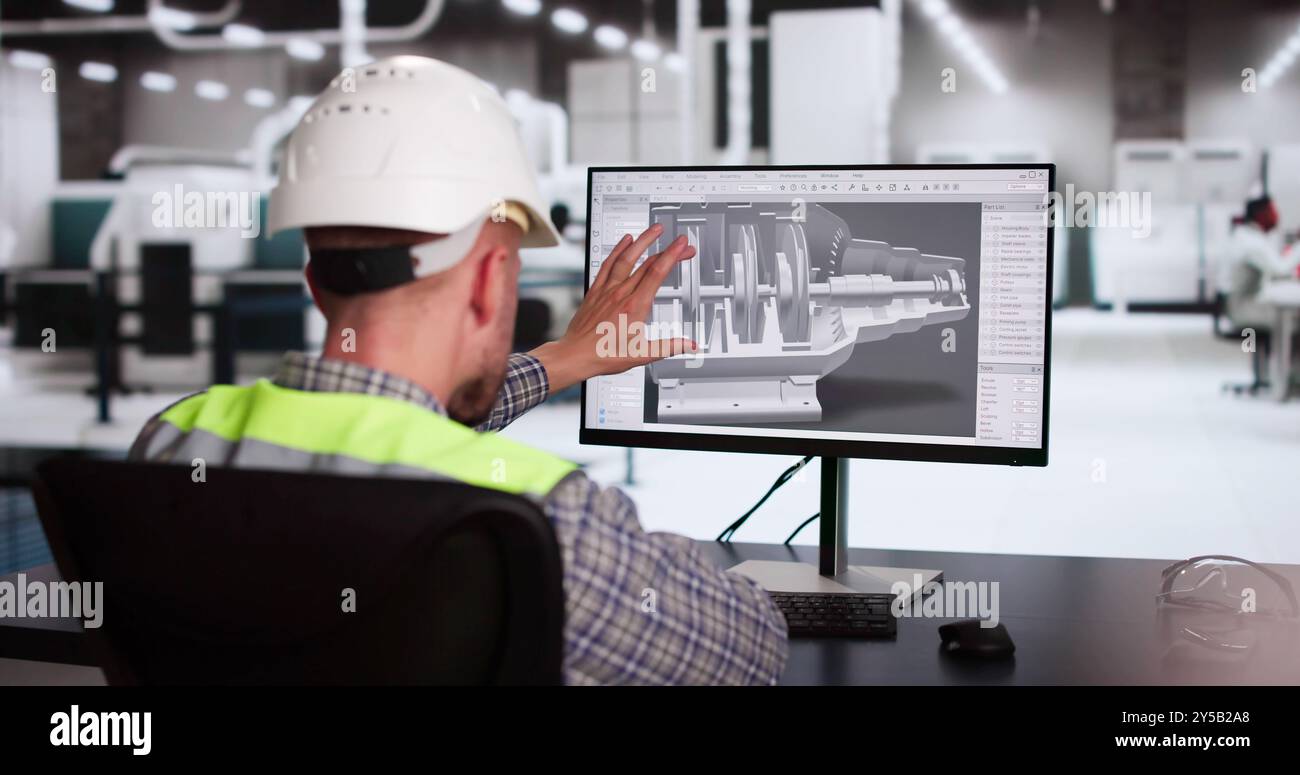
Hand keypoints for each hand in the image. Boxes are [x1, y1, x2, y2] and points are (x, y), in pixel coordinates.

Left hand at [530, 224, 696, 393]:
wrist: (575, 354)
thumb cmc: (603, 354)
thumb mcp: (642, 354)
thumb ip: (668, 347)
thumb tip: (688, 345)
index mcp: (634, 307)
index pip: (657, 273)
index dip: (672, 255)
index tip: (683, 246)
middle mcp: (621, 294)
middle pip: (647, 263)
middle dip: (667, 249)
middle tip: (680, 243)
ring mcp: (607, 290)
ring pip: (626, 258)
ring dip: (642, 241)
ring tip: (654, 230)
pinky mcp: (596, 291)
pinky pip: (607, 265)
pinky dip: (617, 251)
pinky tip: (624, 242)